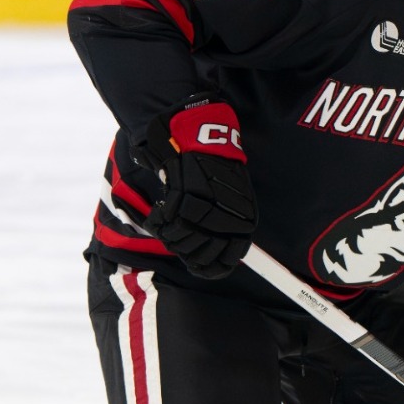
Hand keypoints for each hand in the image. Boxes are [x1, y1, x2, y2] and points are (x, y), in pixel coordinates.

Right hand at [143, 99, 256, 277]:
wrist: (202, 136)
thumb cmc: (214, 173)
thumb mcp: (231, 203)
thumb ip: (224, 231)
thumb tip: (216, 263)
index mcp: (245, 223)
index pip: (225, 262)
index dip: (205, 267)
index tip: (193, 263)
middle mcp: (230, 218)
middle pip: (199, 254)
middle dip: (183, 248)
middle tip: (175, 235)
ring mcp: (208, 206)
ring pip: (181, 240)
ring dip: (170, 234)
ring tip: (167, 222)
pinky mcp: (186, 193)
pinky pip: (167, 222)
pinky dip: (159, 220)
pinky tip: (160, 212)